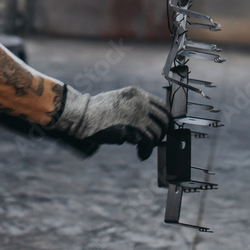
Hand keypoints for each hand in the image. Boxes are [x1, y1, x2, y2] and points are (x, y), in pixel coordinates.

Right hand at [50, 86, 169, 159]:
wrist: (83, 114)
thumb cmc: (98, 109)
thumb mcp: (120, 100)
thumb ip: (135, 107)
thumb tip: (150, 121)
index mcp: (138, 95)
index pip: (163, 107)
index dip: (166, 120)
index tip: (163, 128)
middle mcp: (140, 104)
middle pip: (163, 122)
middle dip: (161, 134)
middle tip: (155, 141)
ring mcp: (137, 117)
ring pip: (156, 134)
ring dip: (152, 145)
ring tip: (144, 150)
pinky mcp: (132, 130)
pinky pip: (146, 143)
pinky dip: (145, 151)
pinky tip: (141, 155)